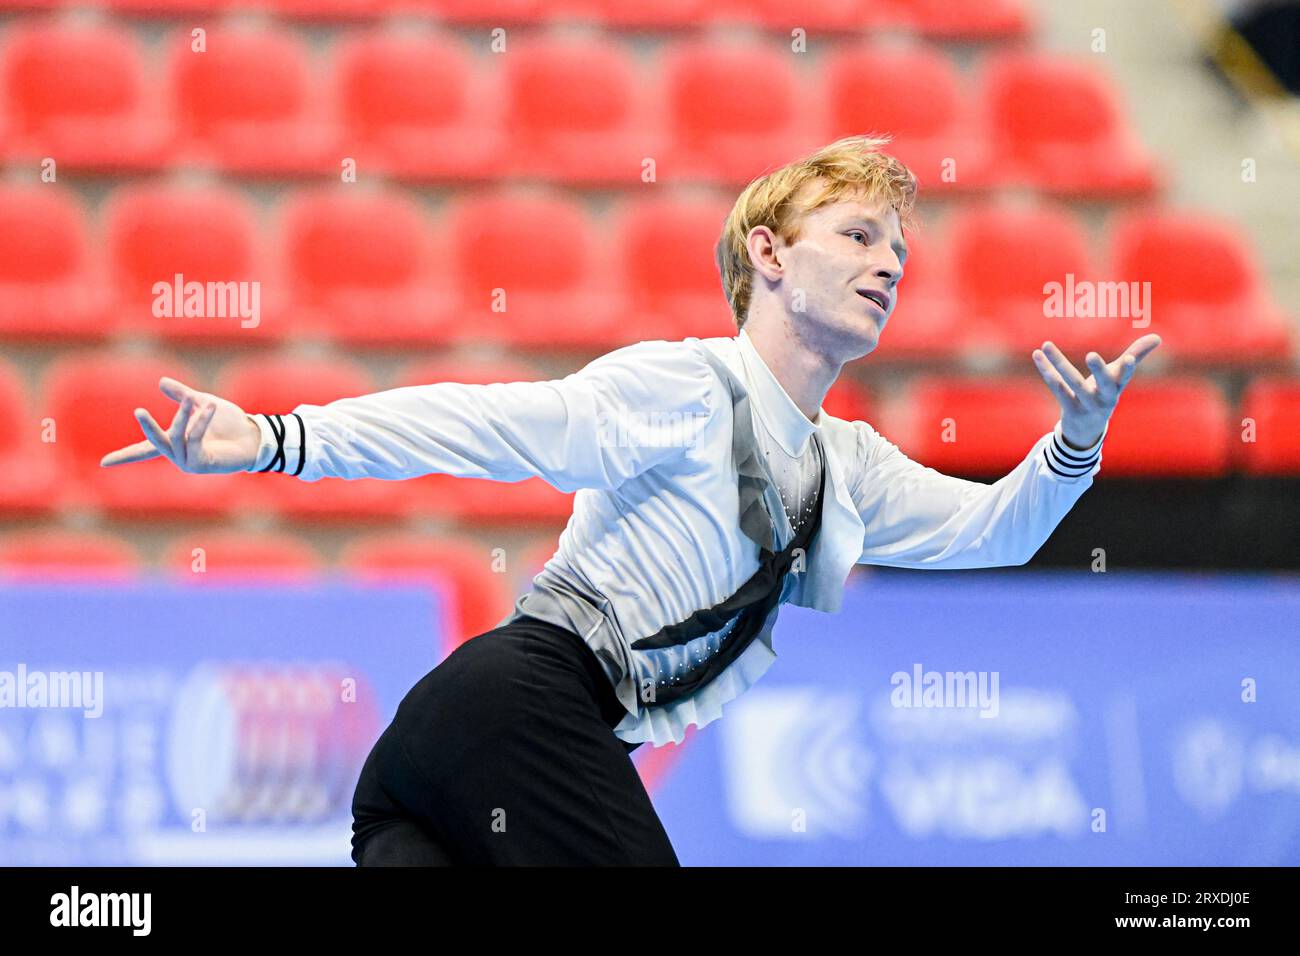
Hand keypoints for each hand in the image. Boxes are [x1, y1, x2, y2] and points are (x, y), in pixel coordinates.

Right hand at [99, 377, 261, 473]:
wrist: (254, 434)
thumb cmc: (231, 422)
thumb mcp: (202, 403)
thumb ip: (182, 395)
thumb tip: (161, 382)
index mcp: (175, 442)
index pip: (145, 450)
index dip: (125, 456)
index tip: (103, 464)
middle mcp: (179, 455)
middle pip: (154, 443)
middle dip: (147, 428)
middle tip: (138, 411)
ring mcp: (189, 462)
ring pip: (174, 439)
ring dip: (184, 418)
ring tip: (194, 400)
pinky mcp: (202, 465)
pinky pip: (193, 440)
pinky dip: (199, 423)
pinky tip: (209, 409)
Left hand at [1032, 335, 1161, 449]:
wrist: (1087, 430)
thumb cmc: (1105, 394)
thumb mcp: (1120, 377)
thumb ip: (1137, 355)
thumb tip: (1158, 337)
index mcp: (1117, 387)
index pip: (1124, 377)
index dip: (1127, 369)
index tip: (1128, 359)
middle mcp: (1103, 398)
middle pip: (1102, 384)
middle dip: (1099, 370)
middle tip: (1092, 355)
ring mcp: (1085, 405)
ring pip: (1072, 383)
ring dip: (1058, 363)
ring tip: (1046, 345)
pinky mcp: (1068, 408)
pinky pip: (1056, 388)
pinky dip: (1047, 372)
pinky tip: (1038, 357)